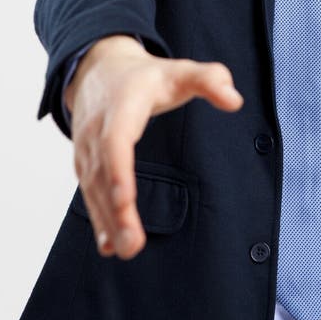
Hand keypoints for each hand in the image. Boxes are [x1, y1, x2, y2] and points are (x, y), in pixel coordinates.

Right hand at [64, 34, 242, 259]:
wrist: (100, 69)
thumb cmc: (148, 76)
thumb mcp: (180, 71)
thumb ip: (210, 80)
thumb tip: (235, 100)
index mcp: (122, 105)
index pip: (116, 140)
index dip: (119, 170)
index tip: (126, 199)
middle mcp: (97, 128)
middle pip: (103, 172)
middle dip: (115, 209)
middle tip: (131, 245)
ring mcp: (87, 147)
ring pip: (93, 187)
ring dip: (108, 220)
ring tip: (126, 250)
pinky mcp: (85, 162)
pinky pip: (89, 191)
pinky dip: (99, 218)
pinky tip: (109, 245)